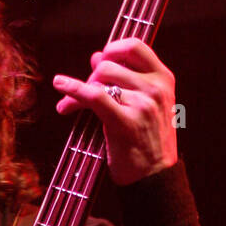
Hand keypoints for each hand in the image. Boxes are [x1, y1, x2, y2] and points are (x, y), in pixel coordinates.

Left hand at [52, 37, 177, 185]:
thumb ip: (127, 80)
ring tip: (69, 104)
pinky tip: (60, 85)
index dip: (112, 50)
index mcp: (164, 79)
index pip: (134, 46)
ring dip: (79, 89)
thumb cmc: (148, 144)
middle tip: (81, 93)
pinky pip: (93, 96)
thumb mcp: (147, 106)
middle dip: (90, 76)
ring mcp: (143, 104)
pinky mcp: (126, 122)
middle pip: (110, 64)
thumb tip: (97, 56)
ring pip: (99, 80)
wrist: (156, 179)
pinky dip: (73, 89)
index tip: (100, 62)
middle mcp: (155, 88)